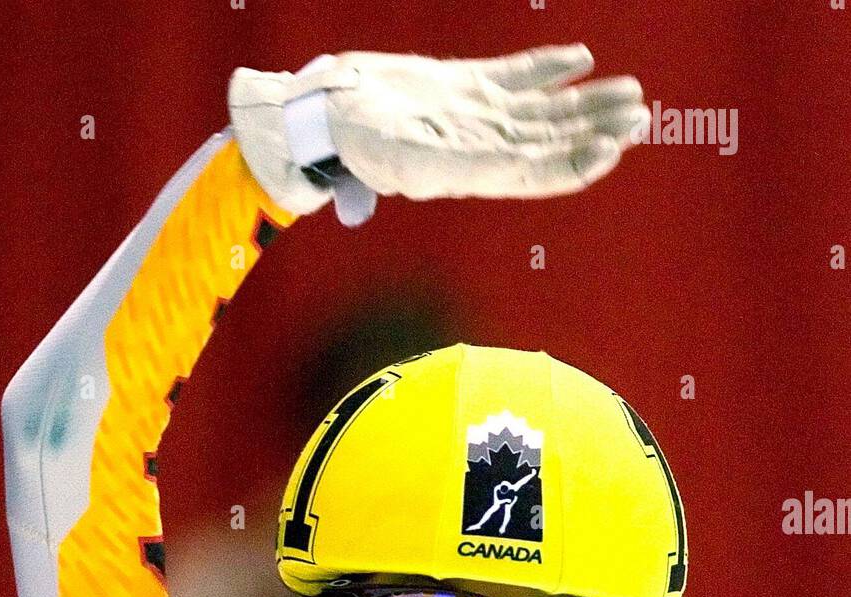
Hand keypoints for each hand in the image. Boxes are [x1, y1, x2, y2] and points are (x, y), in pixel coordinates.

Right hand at [229, 45, 647, 223]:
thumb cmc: (358, 143)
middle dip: (598, 129)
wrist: (322, 114)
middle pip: (553, 141)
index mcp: (476, 171)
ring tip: (631, 93)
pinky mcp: (464, 86)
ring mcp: (477, 115)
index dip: (580, 161)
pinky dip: (549, 69)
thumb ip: (457, 162)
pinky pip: (516, 77)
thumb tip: (507, 166)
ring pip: (544, 111)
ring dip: (587, 104)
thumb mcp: (409, 157)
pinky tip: (581, 59)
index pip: (541, 172)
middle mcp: (484, 147)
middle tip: (640, 113)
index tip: (616, 146)